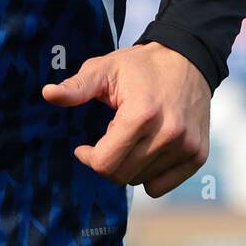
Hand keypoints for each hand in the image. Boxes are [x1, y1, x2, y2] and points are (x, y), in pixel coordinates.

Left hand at [41, 42, 211, 197]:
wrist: (187, 60)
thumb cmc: (139, 66)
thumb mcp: (104, 69)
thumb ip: (76, 87)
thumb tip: (47, 93)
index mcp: (141, 115)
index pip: (105, 163)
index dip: (88, 157)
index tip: (83, 147)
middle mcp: (168, 134)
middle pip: (121, 176)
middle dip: (106, 162)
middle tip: (107, 139)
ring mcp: (186, 146)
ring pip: (140, 181)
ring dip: (128, 166)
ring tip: (131, 137)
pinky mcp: (198, 155)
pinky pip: (161, 186)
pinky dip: (149, 174)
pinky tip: (147, 149)